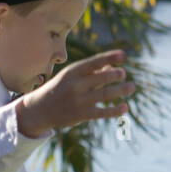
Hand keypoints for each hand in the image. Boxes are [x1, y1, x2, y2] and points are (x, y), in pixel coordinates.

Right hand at [16, 50, 132, 138]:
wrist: (39, 110)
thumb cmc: (59, 89)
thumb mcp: (70, 76)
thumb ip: (89, 72)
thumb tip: (112, 67)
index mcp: (73, 72)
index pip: (95, 62)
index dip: (110, 57)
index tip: (123, 56)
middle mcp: (77, 85)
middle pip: (103, 77)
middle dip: (117, 74)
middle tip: (123, 74)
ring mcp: (80, 100)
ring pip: (106, 94)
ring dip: (122, 90)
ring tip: (131, 87)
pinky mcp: (82, 115)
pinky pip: (103, 112)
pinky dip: (115, 110)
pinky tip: (125, 107)